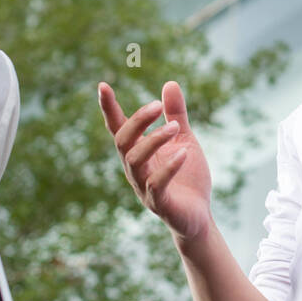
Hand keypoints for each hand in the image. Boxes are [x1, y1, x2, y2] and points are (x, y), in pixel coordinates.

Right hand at [98, 81, 213, 240]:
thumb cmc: (188, 179)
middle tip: (157, 106)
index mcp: (139, 153)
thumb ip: (176, 115)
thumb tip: (170, 83)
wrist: (199, 217)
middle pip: (123, 141)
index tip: (102, 85)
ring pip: (135, 161)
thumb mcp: (184, 140)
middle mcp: (135, 169)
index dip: (108, 109)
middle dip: (137, 121)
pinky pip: (156, 184)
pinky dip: (168, 167)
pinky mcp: (159, 203)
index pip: (118, 128)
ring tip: (175, 127)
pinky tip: (183, 154)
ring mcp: (144, 187)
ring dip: (153, 140)